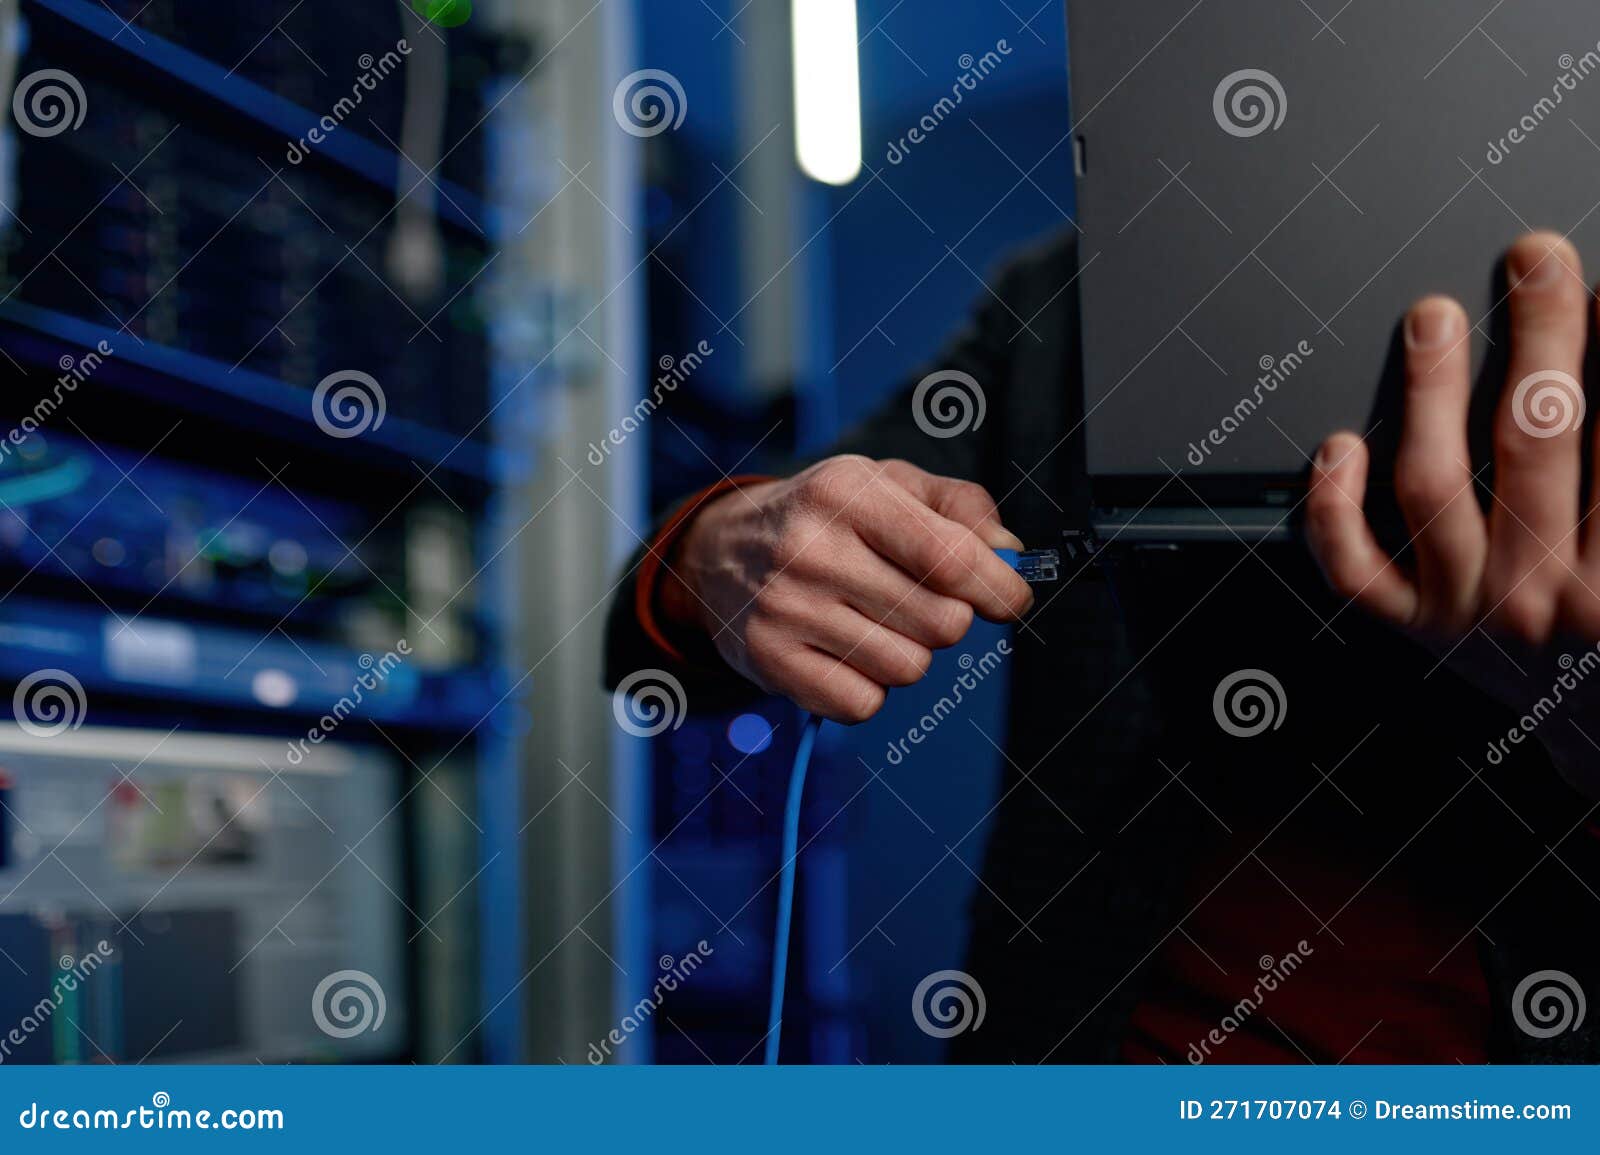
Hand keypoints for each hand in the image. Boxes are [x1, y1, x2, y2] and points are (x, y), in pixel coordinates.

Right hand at [659, 456, 1032, 722]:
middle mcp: (810, 549)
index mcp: (847, 492)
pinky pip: (863, 704)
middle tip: (918, 602)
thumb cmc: (824, 517)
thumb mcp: (888, 484)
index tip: (1010, 598)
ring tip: (874, 623)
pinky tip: (845, 652)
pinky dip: (868, 688)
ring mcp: (785, 609)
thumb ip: (961, 508)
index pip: (951, 558)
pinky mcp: (770, 661)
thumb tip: (1010, 557)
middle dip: (949, 619)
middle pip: (942, 623)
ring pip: (908, 668)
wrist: (719, 551)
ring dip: (908, 653)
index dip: (1000, 589)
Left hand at [1306, 232, 1599, 787]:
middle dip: (1542, 333)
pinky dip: (1333, 509)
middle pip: (1540, 435)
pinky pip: (1358, 568)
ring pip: (1436, 483)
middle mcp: (1551, 593)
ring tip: (1433, 320)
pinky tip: (1338, 447)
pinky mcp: (1417, 623)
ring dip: (1431, 390)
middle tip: (1535, 260)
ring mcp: (1474, 610)